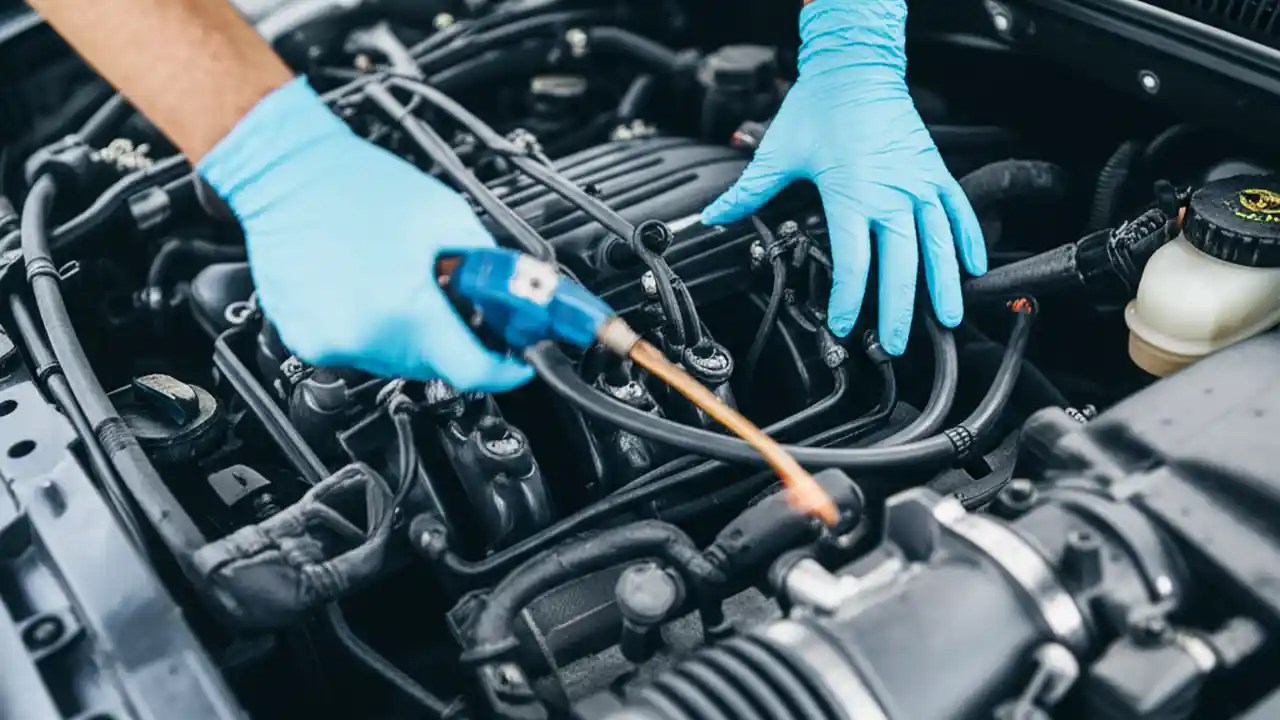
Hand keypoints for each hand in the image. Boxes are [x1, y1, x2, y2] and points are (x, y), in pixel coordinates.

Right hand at [199, 78, 532, 390]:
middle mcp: (363, 335)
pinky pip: (357, 349)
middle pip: (433, 365)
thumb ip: (486, 264)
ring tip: (403, 285)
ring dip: (412, 335)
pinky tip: (370, 290)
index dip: (503, 369)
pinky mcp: (305, 339)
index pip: (472, 371)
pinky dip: (374, 329)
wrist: (285, 172)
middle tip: (458, 304)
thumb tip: (507, 294)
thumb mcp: (447, 215)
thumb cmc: (356, 184)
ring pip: (394, 361)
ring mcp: (329, 341)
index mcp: (404, 310)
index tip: (515, 362)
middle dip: (454, 339)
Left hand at [701, 0, 985, 354]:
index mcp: (851, 195)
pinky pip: (959, 211)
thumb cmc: (820, 107)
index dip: (850, 301)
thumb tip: (715, 216)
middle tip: (897, 345)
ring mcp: (919, 183)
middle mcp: (891, 194)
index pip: (853, 263)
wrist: (857, 67)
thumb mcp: (777, 153)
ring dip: (943, 285)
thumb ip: (748, 192)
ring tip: (948, 319)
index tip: (845, 326)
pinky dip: (969, 239)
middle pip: (901, 265)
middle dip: (899, 311)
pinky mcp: (935, 172)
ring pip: (938, 244)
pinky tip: (974, 266)